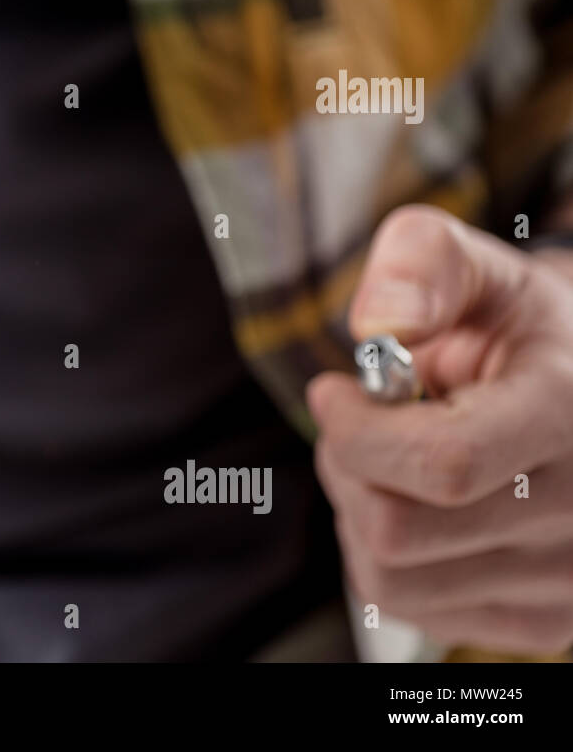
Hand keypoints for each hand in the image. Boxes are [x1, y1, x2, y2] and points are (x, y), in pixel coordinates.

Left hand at [308, 204, 572, 654]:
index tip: (334, 392)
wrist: (572, 383)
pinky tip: (408, 503)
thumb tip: (379, 323)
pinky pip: (410, 604)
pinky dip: (380, 554)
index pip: (443, 463)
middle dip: (346, 466)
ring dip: (356, 511)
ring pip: (392, 576)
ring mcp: (568, 577)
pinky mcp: (543, 619)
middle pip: (398, 529)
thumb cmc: (515, 328)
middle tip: (356, 423)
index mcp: (569, 413)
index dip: (357, 431)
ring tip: (384, 459)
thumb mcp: (481, 270)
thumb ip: (424, 264)